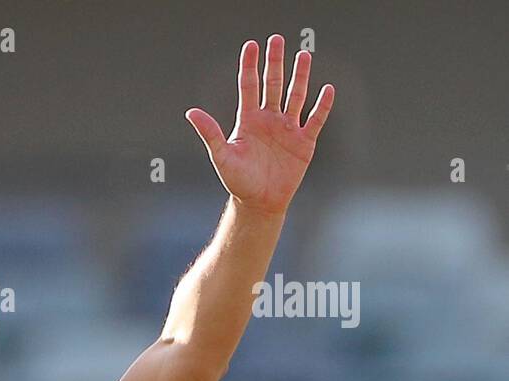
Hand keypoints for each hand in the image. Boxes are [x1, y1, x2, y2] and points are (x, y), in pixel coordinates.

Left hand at [185, 35, 333, 217]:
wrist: (259, 202)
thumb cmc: (238, 181)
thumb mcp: (222, 156)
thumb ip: (210, 133)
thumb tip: (191, 112)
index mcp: (248, 120)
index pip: (249, 86)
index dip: (250, 66)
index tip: (252, 45)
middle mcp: (269, 120)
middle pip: (273, 84)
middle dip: (275, 62)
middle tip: (277, 39)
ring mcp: (287, 129)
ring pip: (295, 96)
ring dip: (300, 76)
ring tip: (303, 55)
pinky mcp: (304, 141)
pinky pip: (315, 119)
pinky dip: (322, 105)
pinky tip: (327, 89)